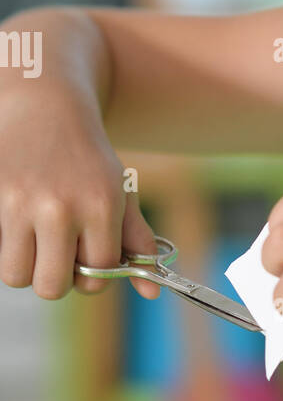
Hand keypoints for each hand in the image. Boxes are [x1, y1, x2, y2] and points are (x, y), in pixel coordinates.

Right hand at [0, 86, 160, 300]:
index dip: (91, 271)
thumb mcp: (120, 193)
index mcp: (100, 206)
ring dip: (24, 265)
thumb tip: (150, 293)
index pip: (96, 275)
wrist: (44, 108)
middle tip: (56, 251)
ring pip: (16, 276)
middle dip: (55, 276)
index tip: (85, 254)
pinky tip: (15, 222)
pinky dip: (4, 243)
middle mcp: (60, 207)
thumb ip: (137, 242)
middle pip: (52, 287)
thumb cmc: (87, 159)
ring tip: (33, 238)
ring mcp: (18, 202)